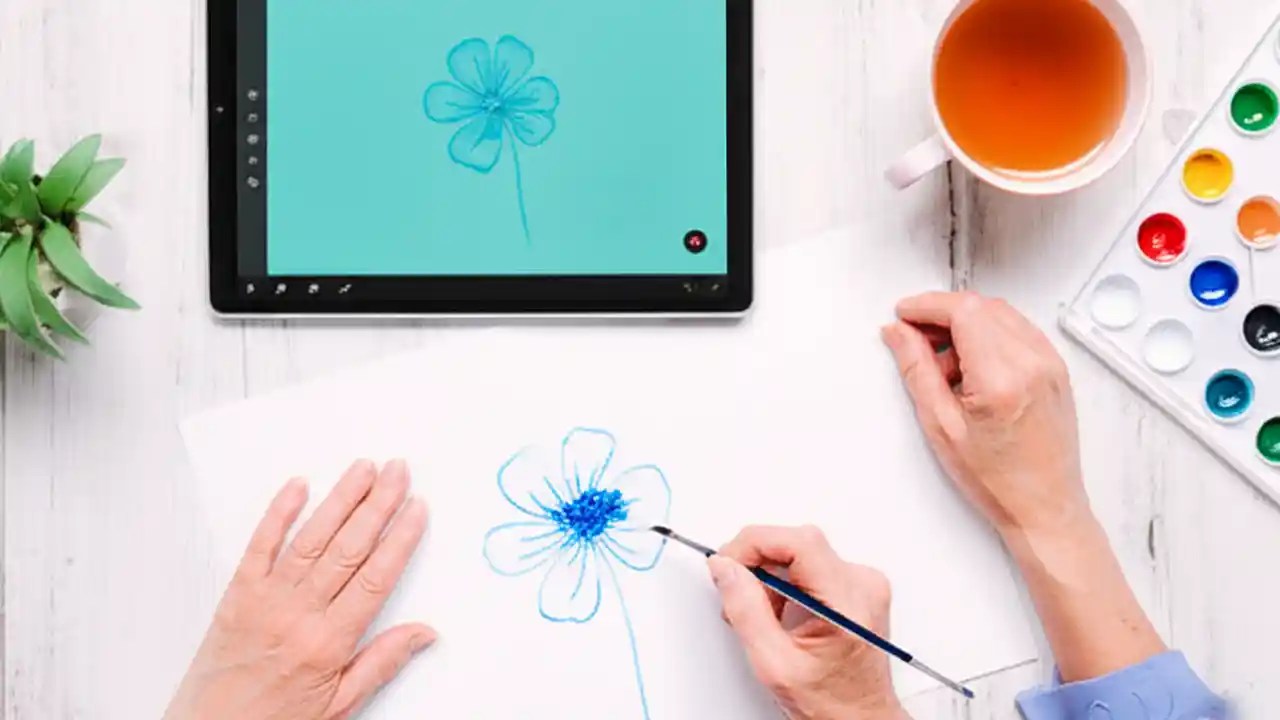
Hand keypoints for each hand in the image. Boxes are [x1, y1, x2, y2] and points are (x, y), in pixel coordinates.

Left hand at [165, 460, 432, 719]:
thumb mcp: (338, 706)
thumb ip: (381, 663)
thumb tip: (423, 633)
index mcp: (327, 643)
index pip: (376, 578)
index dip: (400, 539)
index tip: (417, 510)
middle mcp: (297, 614)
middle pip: (349, 548)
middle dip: (378, 505)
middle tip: (399, 472)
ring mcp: (265, 599)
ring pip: (312, 538)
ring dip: (340, 499)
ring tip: (363, 469)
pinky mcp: (237, 593)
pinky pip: (260, 545)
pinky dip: (278, 512)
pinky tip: (298, 487)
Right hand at [709, 526, 906, 719]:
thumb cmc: (831, 704)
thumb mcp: (774, 664)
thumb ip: (746, 610)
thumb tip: (725, 568)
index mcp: (849, 601)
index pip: (799, 542)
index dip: (755, 543)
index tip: (728, 562)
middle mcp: (862, 584)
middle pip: (797, 543)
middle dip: (757, 564)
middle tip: (737, 594)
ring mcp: (862, 583)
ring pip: (800, 553)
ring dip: (771, 577)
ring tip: (763, 616)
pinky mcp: (855, 586)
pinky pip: (810, 566)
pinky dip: (786, 584)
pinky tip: (781, 614)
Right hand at [881, 292, 1089, 540]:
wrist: (1044, 507)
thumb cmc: (998, 480)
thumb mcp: (941, 426)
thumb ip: (918, 370)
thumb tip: (900, 334)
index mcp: (1003, 377)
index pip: (963, 311)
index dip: (928, 306)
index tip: (905, 314)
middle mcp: (1034, 362)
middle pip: (981, 307)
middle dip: (943, 313)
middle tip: (915, 337)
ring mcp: (1051, 363)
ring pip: (1000, 314)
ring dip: (966, 323)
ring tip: (943, 362)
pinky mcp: (1057, 369)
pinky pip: (1018, 330)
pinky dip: (989, 334)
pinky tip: (971, 365)